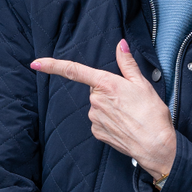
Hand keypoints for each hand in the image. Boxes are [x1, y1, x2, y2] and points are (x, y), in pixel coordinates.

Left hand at [31, 40, 176, 180]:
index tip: (36, 63)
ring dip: (110, 107)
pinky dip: (110, 121)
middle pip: (95, 90)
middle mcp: (95, 100)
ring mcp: (94, 118)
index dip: (52, 66)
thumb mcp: (143, 84)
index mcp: (106, 84)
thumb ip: (127, 63)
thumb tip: (120, 45)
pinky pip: (99, 121)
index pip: (74, 71)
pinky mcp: (97, 132)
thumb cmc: (152, 114)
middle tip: (129, 100)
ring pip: (97, 106)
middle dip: (108, 91)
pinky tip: (124, 125)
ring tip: (130, 114)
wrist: (155, 146)